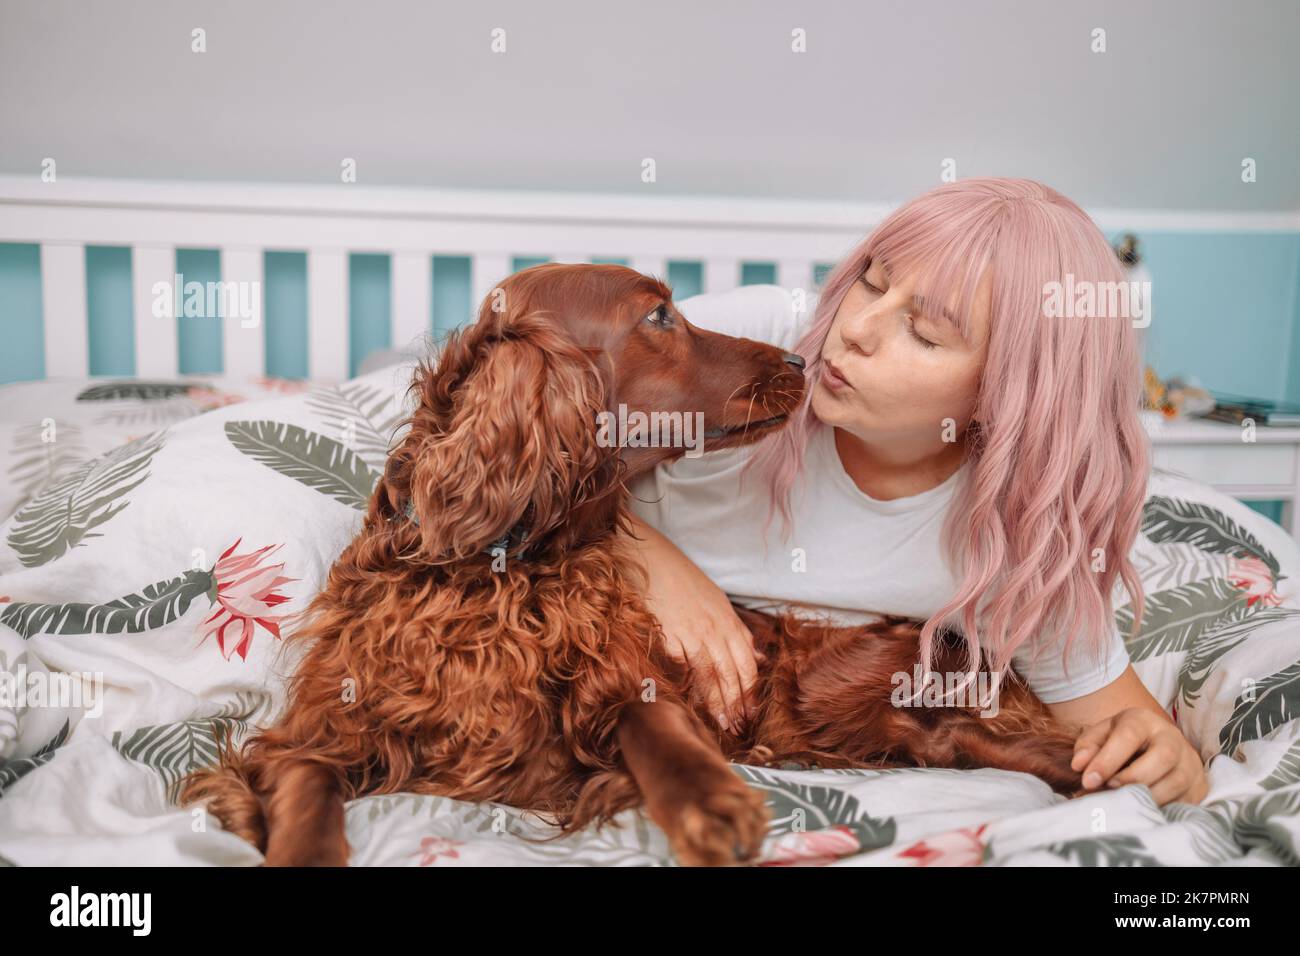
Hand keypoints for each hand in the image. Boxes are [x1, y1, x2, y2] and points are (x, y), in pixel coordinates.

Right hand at [646, 572, 759, 732]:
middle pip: (730, 673)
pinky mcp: (666, 635)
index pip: (746, 663)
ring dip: (716, 702)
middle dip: (736, 703)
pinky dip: (685, 685)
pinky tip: (688, 703)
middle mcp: (713, 629)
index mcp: (727, 621)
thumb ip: (738, 632)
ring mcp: (690, 632)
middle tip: (738, 728)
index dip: (750, 691)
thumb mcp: (718, 602)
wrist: (650, 558)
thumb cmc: (683, 580)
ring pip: (708, 674)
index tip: (751, 713)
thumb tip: (759, 658)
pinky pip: (679, 665)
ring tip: (721, 724)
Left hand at [1071, 707, 1208, 805]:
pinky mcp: (1199, 786)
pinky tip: (1142, 810)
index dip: (1107, 760)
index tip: (1088, 781)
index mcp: (1144, 721)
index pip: (1129, 735)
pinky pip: (1185, 801)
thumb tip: (1080, 765)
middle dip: (1132, 777)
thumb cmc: (1123, 742)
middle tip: (1109, 789)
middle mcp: (1172, 738)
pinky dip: (1161, 809)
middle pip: (1162, 757)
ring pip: (1176, 782)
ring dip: (1146, 796)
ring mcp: (1190, 762)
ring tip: (1122, 801)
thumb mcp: (1102, 735)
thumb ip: (1087, 747)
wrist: (1158, 746)